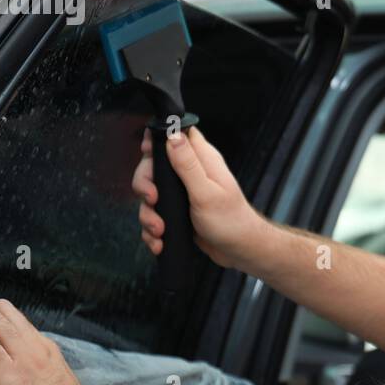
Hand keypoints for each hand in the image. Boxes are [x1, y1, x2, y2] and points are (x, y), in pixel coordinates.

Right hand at [132, 126, 261, 270]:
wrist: (239, 250)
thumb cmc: (230, 221)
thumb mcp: (206, 191)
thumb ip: (188, 164)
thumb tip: (173, 135)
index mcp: (202, 160)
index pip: (178, 135)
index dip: (159, 137)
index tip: (147, 151)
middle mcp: (191, 173)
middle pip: (155, 166)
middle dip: (145, 185)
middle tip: (153, 199)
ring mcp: (183, 193)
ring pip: (152, 194)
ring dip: (148, 214)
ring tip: (159, 229)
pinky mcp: (178, 211)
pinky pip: (156, 214)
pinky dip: (153, 229)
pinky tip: (159, 239)